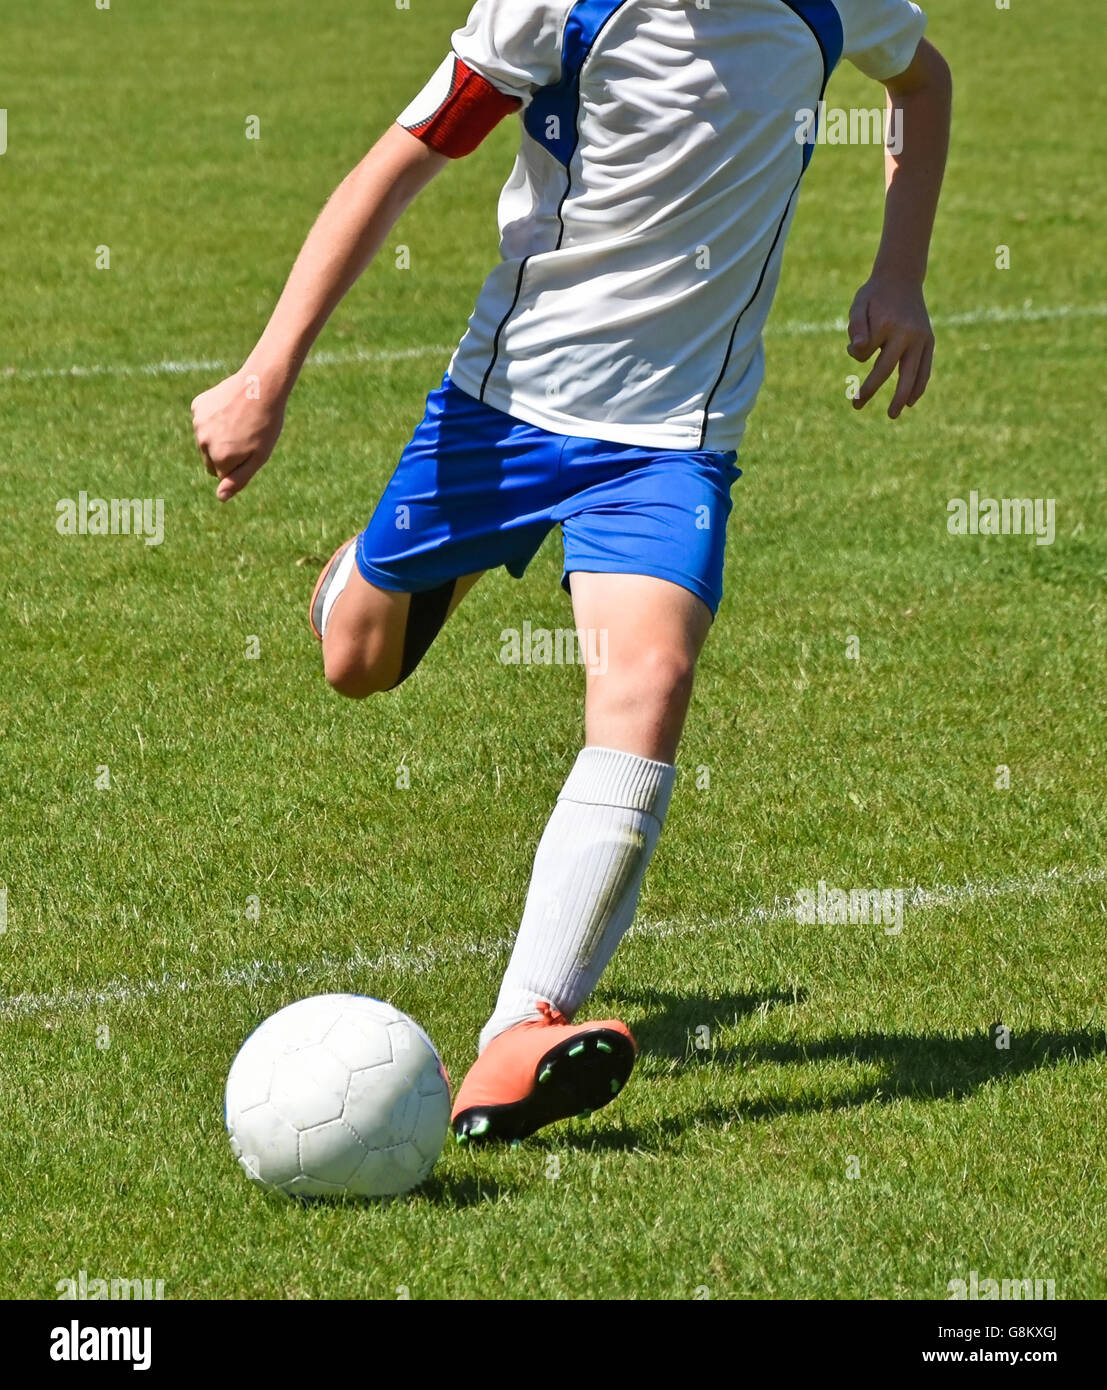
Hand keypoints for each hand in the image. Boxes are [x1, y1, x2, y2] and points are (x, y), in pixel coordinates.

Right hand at [191, 366, 286, 500]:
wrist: (260, 386)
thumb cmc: (266, 425)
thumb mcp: (259, 457)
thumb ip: (238, 479)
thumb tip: (220, 497)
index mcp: (219, 459)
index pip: (222, 474)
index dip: (238, 463)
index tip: (251, 449)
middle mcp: (204, 442)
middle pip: (210, 459)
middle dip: (224, 453)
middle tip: (245, 435)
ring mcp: (198, 423)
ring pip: (206, 440)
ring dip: (219, 435)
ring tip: (239, 420)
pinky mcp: (197, 406)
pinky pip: (203, 421)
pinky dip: (213, 418)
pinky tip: (229, 408)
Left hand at [846, 277, 934, 418]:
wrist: (902, 278)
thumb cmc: (875, 295)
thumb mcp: (859, 304)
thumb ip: (856, 326)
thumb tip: (855, 351)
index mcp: (887, 324)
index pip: (865, 351)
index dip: (856, 353)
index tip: (855, 347)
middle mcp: (907, 333)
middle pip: (888, 370)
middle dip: (870, 389)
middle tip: (855, 406)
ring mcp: (921, 338)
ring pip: (912, 374)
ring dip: (901, 396)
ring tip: (893, 414)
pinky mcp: (929, 341)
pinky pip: (925, 368)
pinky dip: (919, 385)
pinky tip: (910, 401)